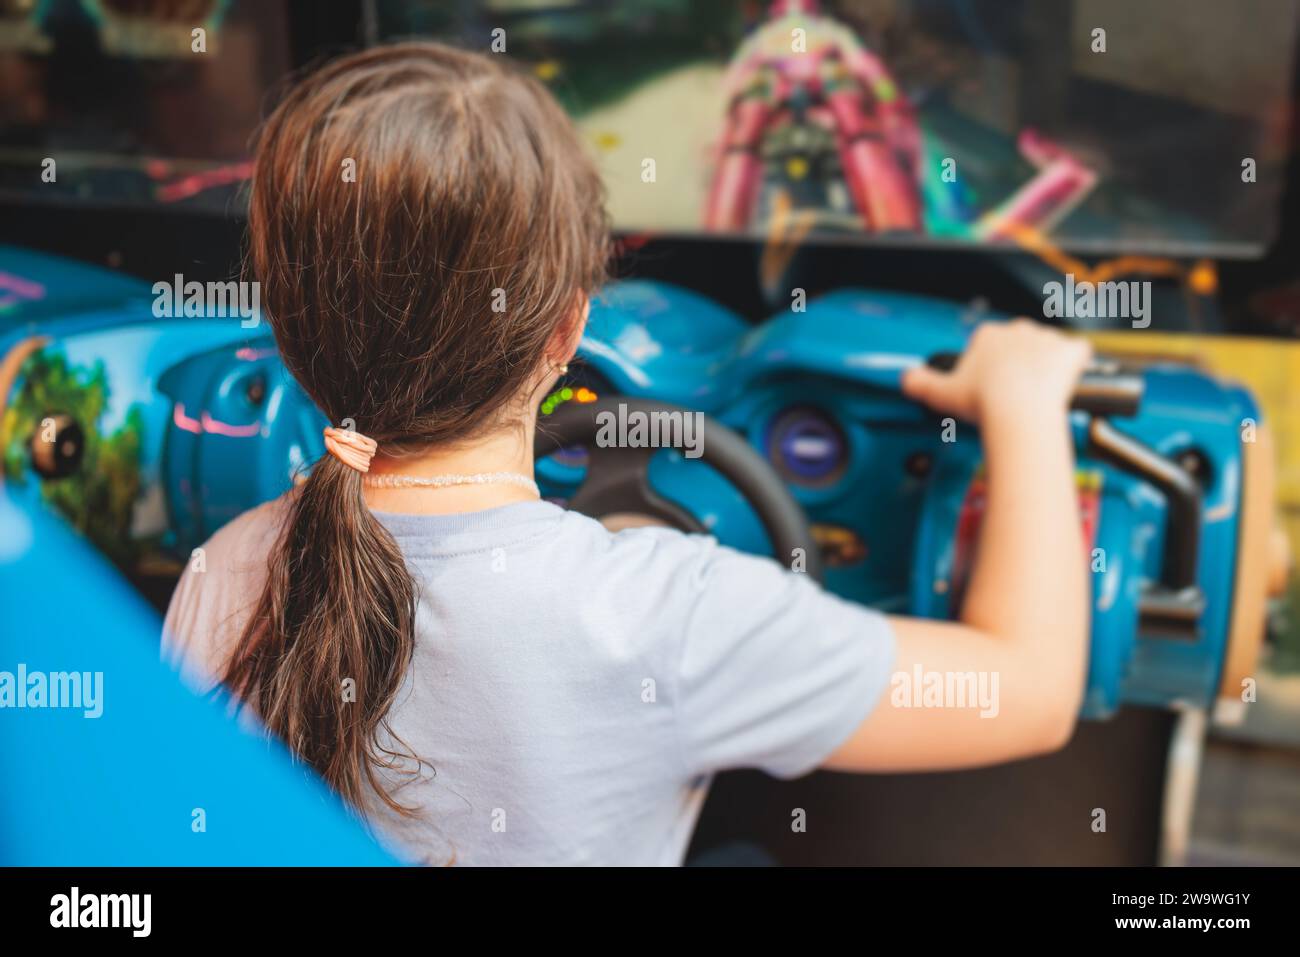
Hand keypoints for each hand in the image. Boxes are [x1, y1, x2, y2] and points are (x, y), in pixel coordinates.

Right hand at [901, 319, 1092, 422]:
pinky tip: (1066, 378)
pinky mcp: (1072, 352)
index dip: (986, 366)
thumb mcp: (940, 393)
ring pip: (1046, 348)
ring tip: (1036, 391)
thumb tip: (907, 379)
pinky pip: (1077, 352)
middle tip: (1009, 391)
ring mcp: (1047, 340)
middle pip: (1017, 344)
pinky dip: (1074, 363)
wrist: (1020, 412)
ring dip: (1043, 363)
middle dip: (1015, 363)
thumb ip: (920, 382)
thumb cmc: (985, 402)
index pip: (987, 345)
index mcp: (987, 336)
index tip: (986, 385)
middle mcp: (1018, 331)